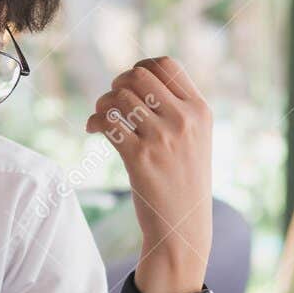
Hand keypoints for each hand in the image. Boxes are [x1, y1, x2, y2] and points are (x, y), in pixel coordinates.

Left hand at [84, 57, 212, 292]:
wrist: (183, 226)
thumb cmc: (185, 181)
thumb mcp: (196, 139)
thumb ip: (177, 108)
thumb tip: (137, 77)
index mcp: (200, 111)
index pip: (167, 65)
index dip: (141, 66)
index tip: (129, 83)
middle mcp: (184, 121)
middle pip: (139, 75)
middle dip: (118, 83)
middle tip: (112, 102)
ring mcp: (163, 139)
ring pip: (120, 96)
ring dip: (102, 103)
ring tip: (101, 118)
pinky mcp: (140, 158)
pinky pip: (108, 122)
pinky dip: (94, 121)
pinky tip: (93, 130)